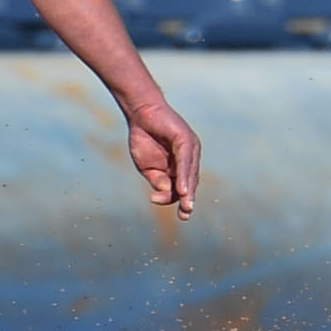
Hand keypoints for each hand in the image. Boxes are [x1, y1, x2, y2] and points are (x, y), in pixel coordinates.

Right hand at [127, 99, 200, 218]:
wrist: (140, 114)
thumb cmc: (144, 139)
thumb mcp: (147, 167)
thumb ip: (158, 180)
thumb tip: (166, 192)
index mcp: (182, 165)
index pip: (185, 186)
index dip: (183, 200)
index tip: (182, 216)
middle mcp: (190, 157)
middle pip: (191, 182)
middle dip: (188, 199)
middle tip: (186, 214)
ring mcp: (190, 147)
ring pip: (190, 173)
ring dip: (187, 190)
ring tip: (186, 205)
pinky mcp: (185, 139)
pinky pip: (185, 161)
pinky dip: (183, 176)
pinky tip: (182, 188)